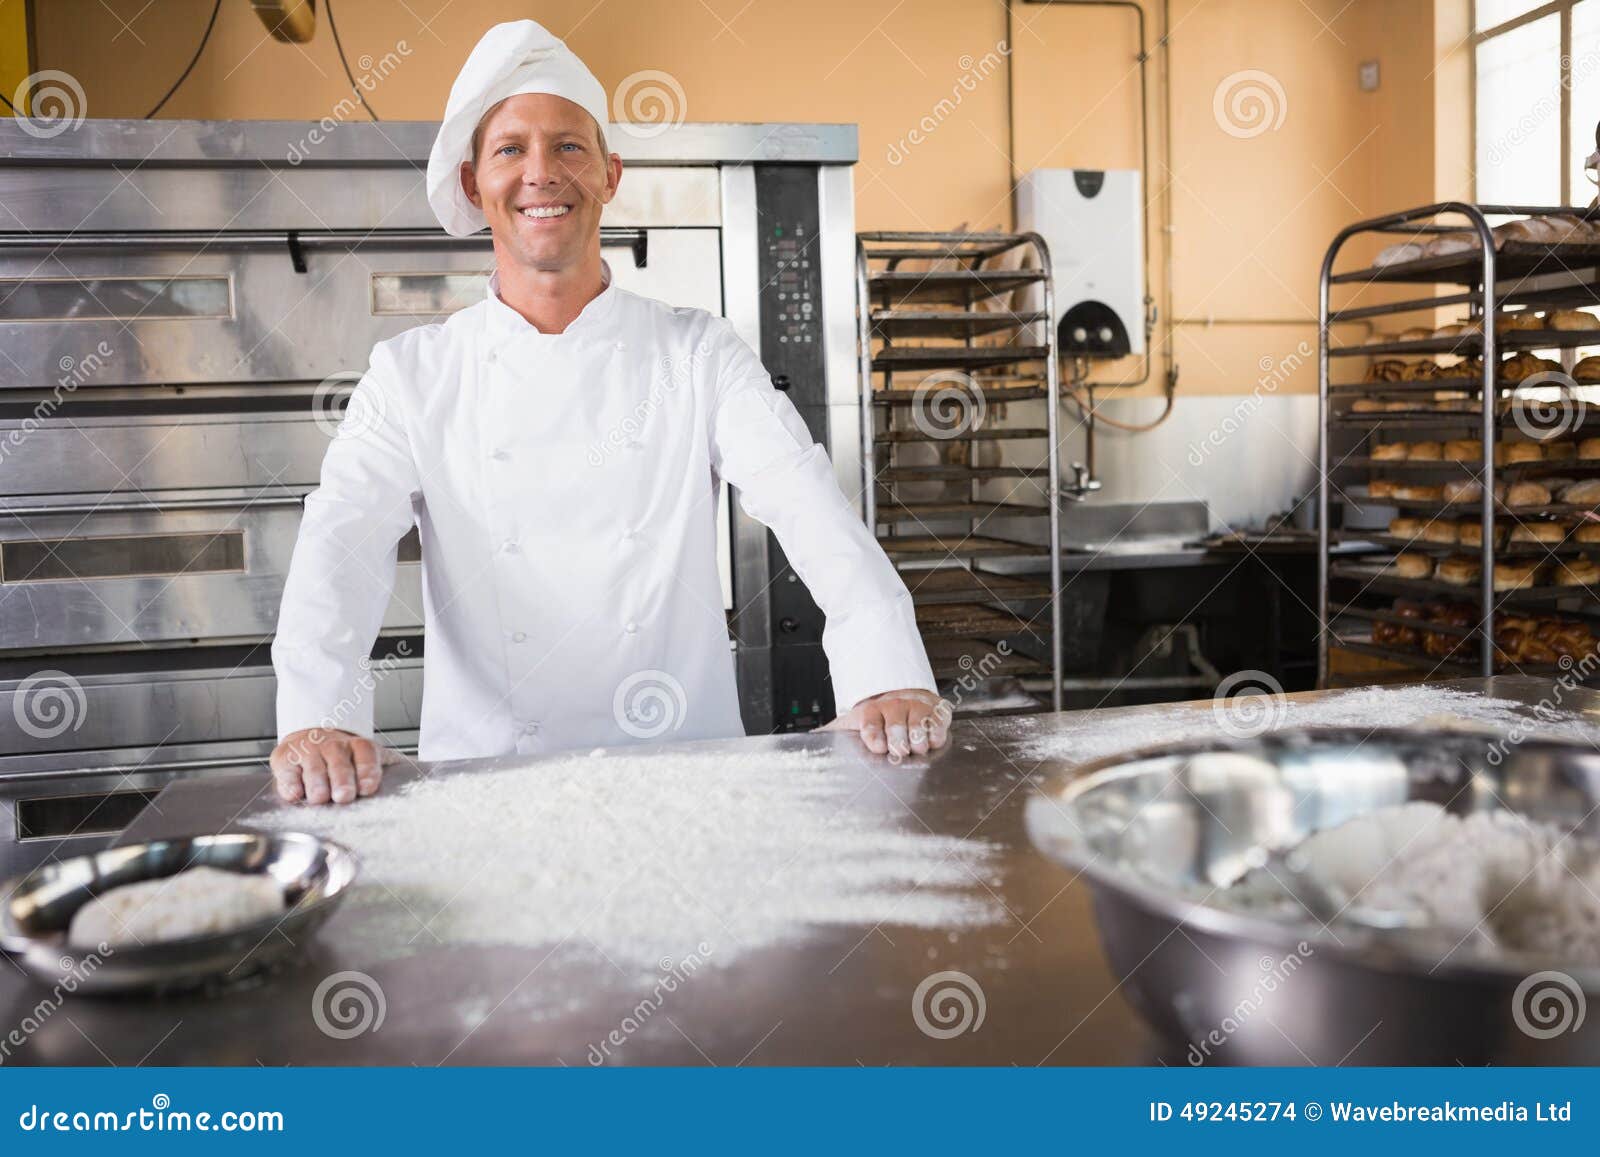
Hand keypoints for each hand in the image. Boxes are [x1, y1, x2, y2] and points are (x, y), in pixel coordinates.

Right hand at [269, 728, 396, 805]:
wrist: (310, 736)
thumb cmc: (345, 756)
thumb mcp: (369, 757)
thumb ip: (390, 766)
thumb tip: (418, 773)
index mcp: (358, 746)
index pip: (366, 755)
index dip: (368, 771)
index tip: (369, 787)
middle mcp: (333, 746)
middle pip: (339, 762)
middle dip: (342, 779)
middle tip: (344, 796)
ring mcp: (308, 751)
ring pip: (313, 767)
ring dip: (317, 783)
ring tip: (320, 797)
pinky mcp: (285, 758)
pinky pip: (288, 771)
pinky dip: (290, 783)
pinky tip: (294, 794)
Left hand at [819, 688, 950, 758]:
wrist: (901, 696)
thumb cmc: (875, 719)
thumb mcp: (851, 724)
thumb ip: (832, 734)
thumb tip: (810, 740)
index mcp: (870, 712)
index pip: (870, 722)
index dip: (874, 735)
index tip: (878, 747)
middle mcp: (894, 706)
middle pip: (896, 725)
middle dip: (899, 741)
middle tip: (899, 750)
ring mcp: (916, 707)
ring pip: (920, 724)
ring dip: (919, 740)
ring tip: (916, 748)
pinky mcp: (937, 710)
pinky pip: (940, 723)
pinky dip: (938, 735)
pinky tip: (932, 741)